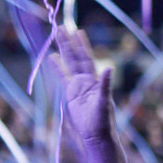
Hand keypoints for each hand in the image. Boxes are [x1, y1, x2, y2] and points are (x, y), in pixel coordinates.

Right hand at [52, 26, 117, 152]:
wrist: (95, 134)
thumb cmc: (102, 120)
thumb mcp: (104, 101)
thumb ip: (105, 84)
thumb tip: (110, 67)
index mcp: (96, 80)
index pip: (87, 58)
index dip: (82, 45)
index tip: (78, 31)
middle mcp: (87, 80)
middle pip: (76, 57)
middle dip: (69, 43)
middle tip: (62, 27)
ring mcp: (78, 86)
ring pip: (69, 64)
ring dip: (64, 51)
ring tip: (57, 36)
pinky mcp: (70, 94)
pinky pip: (63, 77)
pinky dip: (57, 67)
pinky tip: (52, 56)